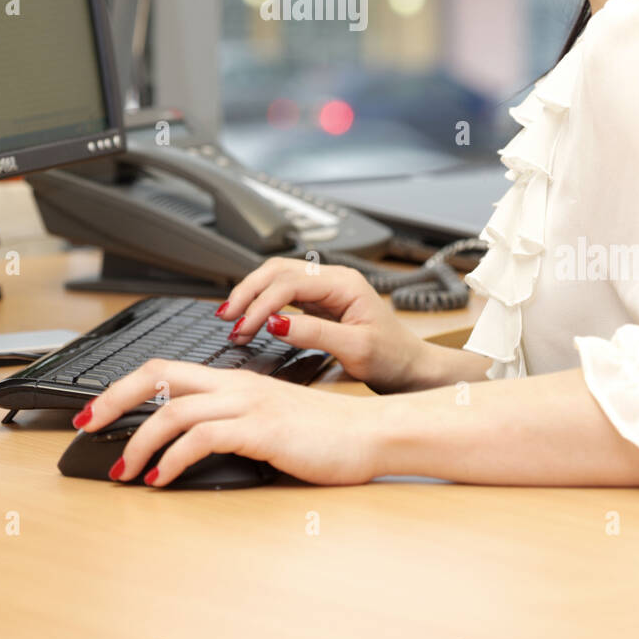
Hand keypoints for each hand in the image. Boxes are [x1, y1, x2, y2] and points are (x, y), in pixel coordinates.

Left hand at [76, 359, 387, 485]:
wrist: (371, 433)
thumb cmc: (326, 433)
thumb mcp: (270, 421)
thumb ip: (232, 424)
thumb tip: (190, 446)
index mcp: (235, 380)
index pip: (166, 369)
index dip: (123, 386)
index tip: (96, 410)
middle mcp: (236, 384)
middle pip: (157, 375)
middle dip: (112, 399)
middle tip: (83, 425)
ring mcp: (249, 404)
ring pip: (173, 408)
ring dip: (137, 440)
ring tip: (123, 471)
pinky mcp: (262, 428)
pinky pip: (203, 437)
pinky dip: (174, 458)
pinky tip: (163, 478)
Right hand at [215, 256, 431, 393]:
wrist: (412, 368)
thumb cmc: (393, 358)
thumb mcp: (355, 349)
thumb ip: (314, 334)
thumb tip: (275, 323)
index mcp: (345, 283)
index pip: (290, 283)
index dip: (261, 304)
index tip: (243, 328)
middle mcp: (334, 279)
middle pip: (278, 270)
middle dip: (248, 292)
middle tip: (227, 319)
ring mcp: (327, 289)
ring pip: (278, 278)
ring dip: (252, 295)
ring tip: (232, 320)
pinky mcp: (321, 303)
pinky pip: (284, 294)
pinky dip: (263, 304)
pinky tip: (250, 319)